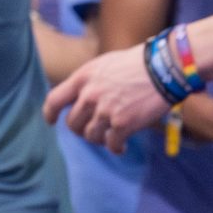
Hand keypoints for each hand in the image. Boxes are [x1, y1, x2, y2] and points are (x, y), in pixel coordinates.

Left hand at [43, 45, 167, 152]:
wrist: (163, 68)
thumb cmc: (137, 64)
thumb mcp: (104, 64)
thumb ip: (89, 81)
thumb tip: (81, 98)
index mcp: (82, 78)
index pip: (54, 99)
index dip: (50, 113)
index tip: (51, 122)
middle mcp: (89, 95)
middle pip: (73, 123)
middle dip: (81, 129)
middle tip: (94, 130)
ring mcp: (105, 110)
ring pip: (90, 136)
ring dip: (99, 140)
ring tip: (110, 137)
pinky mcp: (122, 124)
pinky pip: (112, 144)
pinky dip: (116, 148)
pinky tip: (122, 147)